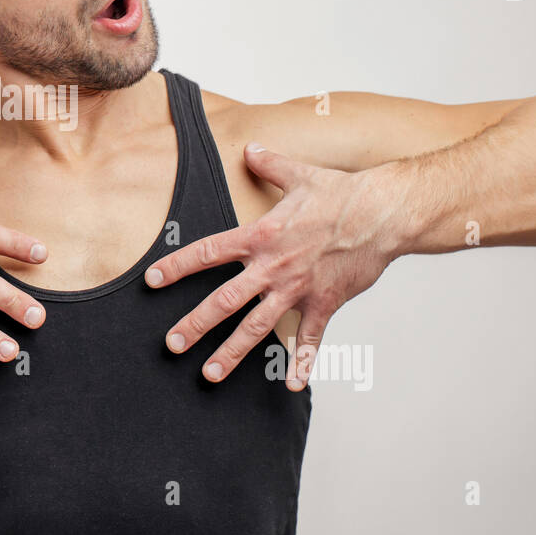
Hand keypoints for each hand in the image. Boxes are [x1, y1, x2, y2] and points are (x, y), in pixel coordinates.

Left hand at [144, 143, 399, 389]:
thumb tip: (251, 148)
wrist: (383, 214)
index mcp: (260, 236)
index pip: (208, 253)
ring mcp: (297, 289)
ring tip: (209, 374)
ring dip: (232, 353)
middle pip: (224, 301)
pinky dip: (302, 363)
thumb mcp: (299, 174)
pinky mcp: (324, 303)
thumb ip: (269, 164)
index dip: (178, 266)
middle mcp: (272, 266)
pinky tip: (292, 386)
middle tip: (172, 344)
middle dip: (195, 324)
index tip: (152, 280)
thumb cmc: (342, 194)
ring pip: (257, 327)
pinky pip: (310, 339)